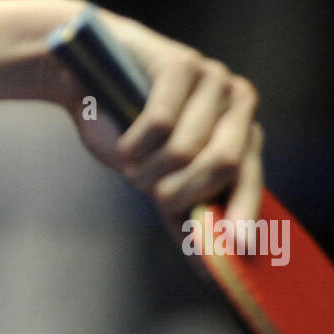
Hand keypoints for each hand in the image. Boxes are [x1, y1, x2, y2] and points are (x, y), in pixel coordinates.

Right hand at [45, 3, 264, 230]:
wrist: (83, 80)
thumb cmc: (125, 128)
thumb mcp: (158, 179)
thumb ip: (185, 214)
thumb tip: (207, 270)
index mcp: (243, 132)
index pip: (249, 177)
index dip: (243, 211)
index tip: (237, 246)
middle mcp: (237, 102)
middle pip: (221, 164)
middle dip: (177, 191)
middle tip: (149, 193)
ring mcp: (213, 78)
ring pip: (184, 150)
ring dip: (146, 169)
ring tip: (130, 160)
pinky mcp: (181, 63)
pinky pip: (159, 124)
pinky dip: (133, 144)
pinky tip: (123, 138)